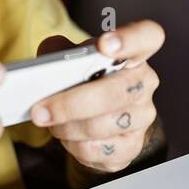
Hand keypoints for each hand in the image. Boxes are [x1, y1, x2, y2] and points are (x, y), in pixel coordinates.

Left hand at [31, 20, 164, 172]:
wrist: (91, 115)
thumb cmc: (81, 79)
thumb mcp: (69, 58)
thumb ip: (57, 53)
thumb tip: (46, 67)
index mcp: (133, 53)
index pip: (148, 37)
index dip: (130, 39)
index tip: (104, 45)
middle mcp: (144, 84)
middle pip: (115, 93)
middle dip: (71, 104)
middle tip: (40, 111)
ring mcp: (142, 118)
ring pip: (102, 126)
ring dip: (67, 127)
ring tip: (50, 122)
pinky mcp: (131, 146)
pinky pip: (100, 151)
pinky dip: (75, 146)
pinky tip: (67, 138)